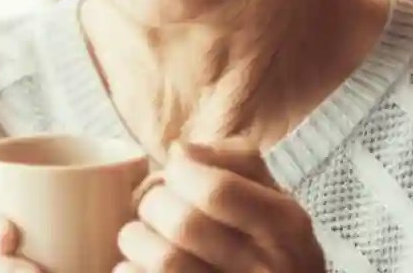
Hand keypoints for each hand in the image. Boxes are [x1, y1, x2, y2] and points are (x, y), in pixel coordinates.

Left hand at [115, 141, 325, 272]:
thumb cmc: (269, 248)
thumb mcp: (274, 202)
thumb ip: (237, 161)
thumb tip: (182, 151)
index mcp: (284, 227)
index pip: (218, 190)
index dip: (181, 174)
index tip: (175, 174)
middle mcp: (265, 268)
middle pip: (185, 223)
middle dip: (154, 205)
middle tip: (156, 209)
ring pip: (163, 260)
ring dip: (137, 240)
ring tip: (144, 238)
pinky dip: (129, 269)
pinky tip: (140, 266)